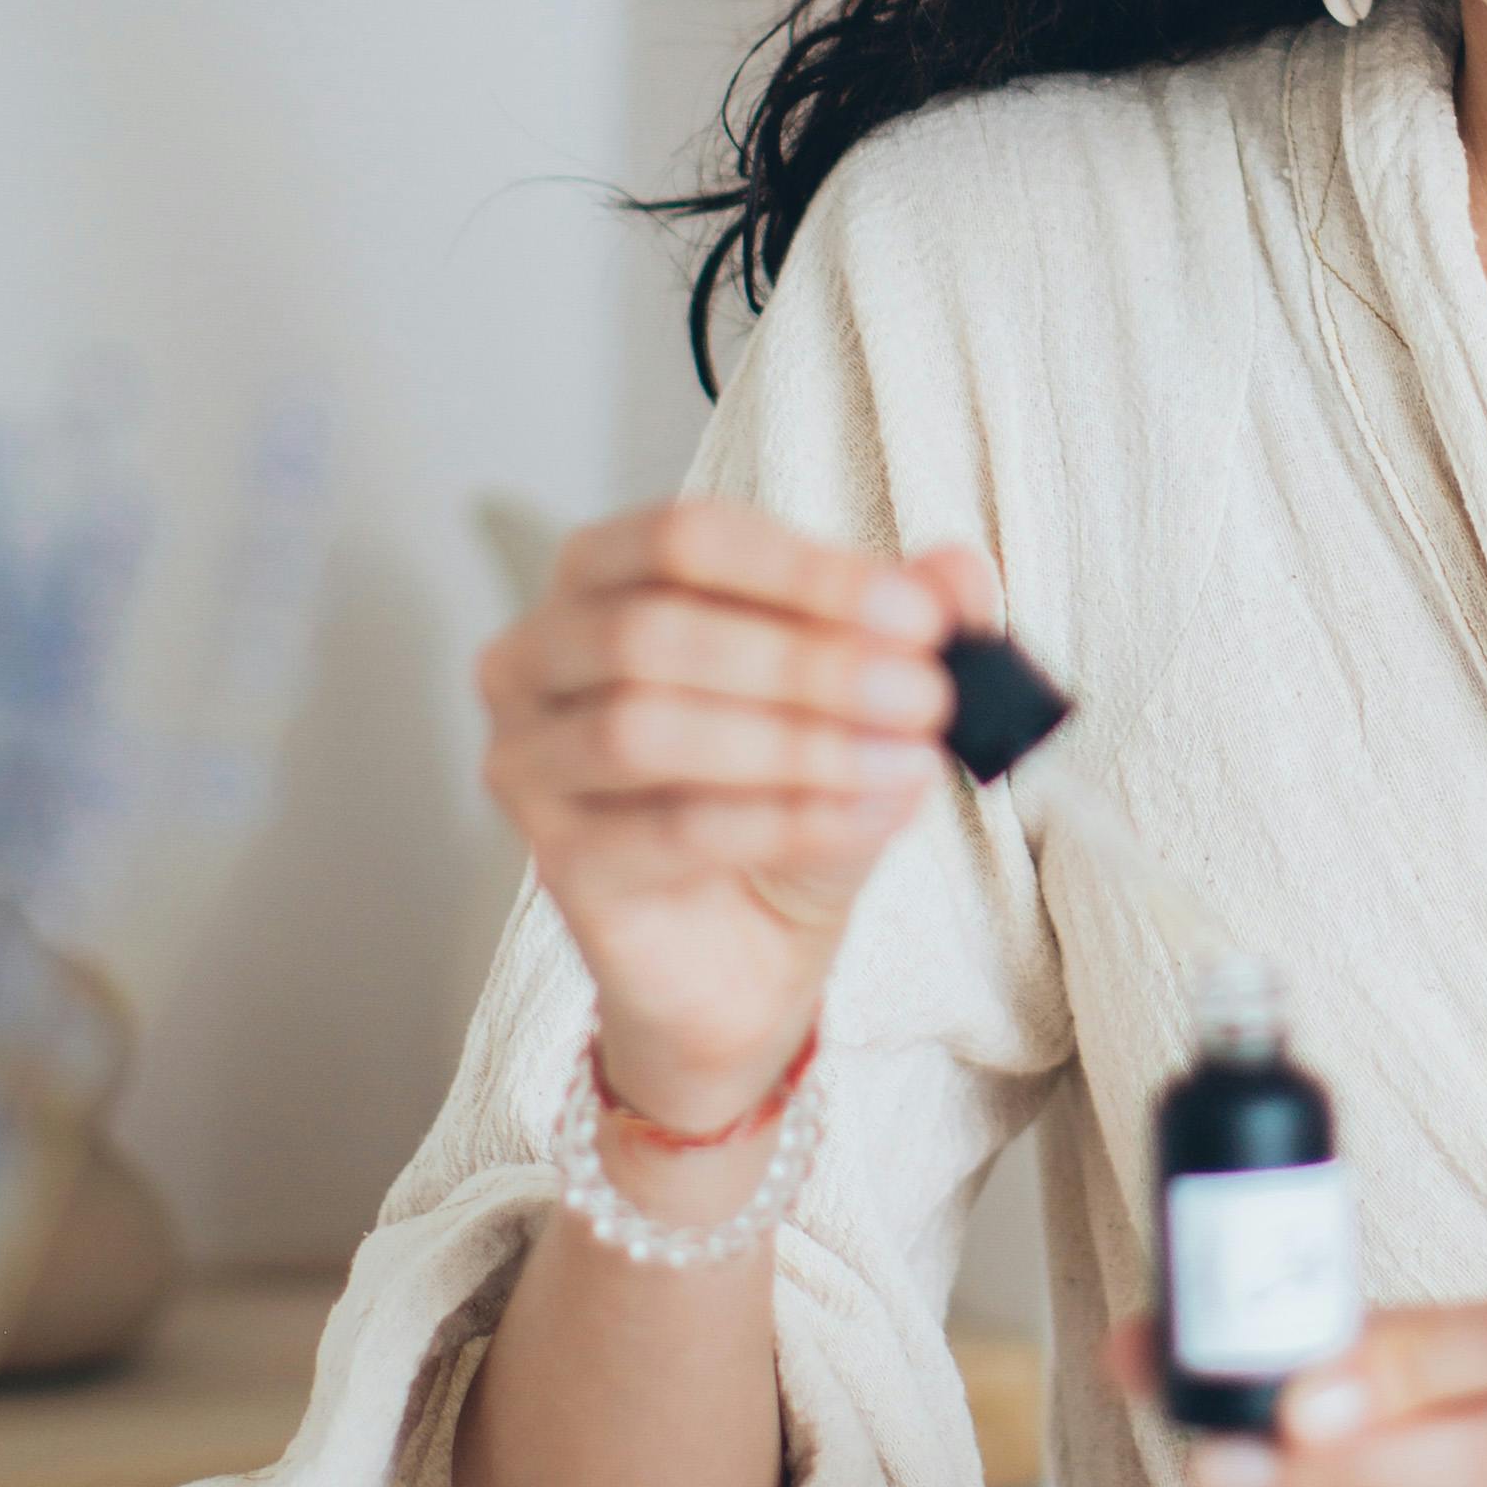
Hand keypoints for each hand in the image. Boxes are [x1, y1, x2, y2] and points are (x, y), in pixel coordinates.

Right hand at [476, 498, 996, 1131]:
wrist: (747, 947)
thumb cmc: (783, 790)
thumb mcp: (863, 692)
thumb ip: (907, 621)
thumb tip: (957, 572)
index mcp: (601, 573)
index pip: (685, 539)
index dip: (804, 571)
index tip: (916, 612)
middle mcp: (537, 655)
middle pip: (655, 631)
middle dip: (806, 661)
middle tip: (925, 693)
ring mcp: (529, 761)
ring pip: (647, 731)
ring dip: (796, 742)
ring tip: (905, 759)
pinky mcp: (558, 861)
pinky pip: (670, 831)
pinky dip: (783, 818)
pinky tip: (869, 814)